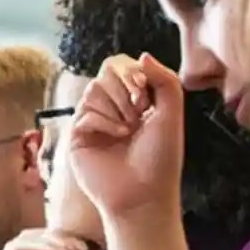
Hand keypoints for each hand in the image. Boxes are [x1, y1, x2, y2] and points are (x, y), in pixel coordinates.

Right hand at [70, 52, 184, 227]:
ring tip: (127, 131)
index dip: (134, 74)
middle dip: (126, 90)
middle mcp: (111, 107)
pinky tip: (116, 137)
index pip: (124, 65)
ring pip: (93, 90)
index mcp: (134, 99)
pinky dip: (104, 122)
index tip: (148, 99)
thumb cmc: (161, 159)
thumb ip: (164, 79)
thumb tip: (141, 56)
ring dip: (116, 107)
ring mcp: (92, 121)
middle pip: (107, 71)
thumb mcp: (172, 113)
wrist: (143, 193)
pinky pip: (85, 112)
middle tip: (138, 115)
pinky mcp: (77, 136)